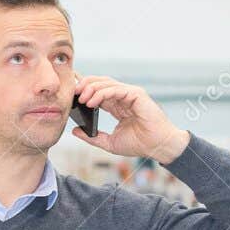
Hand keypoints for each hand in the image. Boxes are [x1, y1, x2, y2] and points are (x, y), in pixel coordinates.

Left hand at [72, 75, 188, 165]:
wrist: (157, 146)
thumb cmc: (139, 144)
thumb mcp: (110, 143)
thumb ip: (93, 137)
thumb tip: (75, 131)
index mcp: (117, 105)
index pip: (98, 92)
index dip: (84, 90)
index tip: (71, 93)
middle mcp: (123, 96)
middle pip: (100, 83)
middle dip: (85, 85)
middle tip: (73, 92)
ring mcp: (130, 93)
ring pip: (107, 83)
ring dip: (91, 88)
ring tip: (82, 98)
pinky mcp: (136, 94)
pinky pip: (116, 89)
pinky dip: (103, 93)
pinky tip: (92, 101)